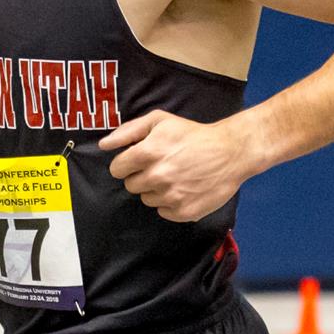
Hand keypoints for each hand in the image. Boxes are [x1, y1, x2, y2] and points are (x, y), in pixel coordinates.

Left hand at [98, 110, 254, 221]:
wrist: (230, 152)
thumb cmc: (193, 134)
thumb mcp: (159, 121)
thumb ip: (127, 132)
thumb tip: (103, 145)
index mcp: (148, 153)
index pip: (117, 169)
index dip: (126, 164)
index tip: (139, 161)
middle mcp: (157, 177)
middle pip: (130, 185)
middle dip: (141, 176)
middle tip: (161, 166)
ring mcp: (171, 197)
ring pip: (146, 199)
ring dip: (156, 189)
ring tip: (175, 176)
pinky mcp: (184, 212)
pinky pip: (163, 211)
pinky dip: (170, 202)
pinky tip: (184, 188)